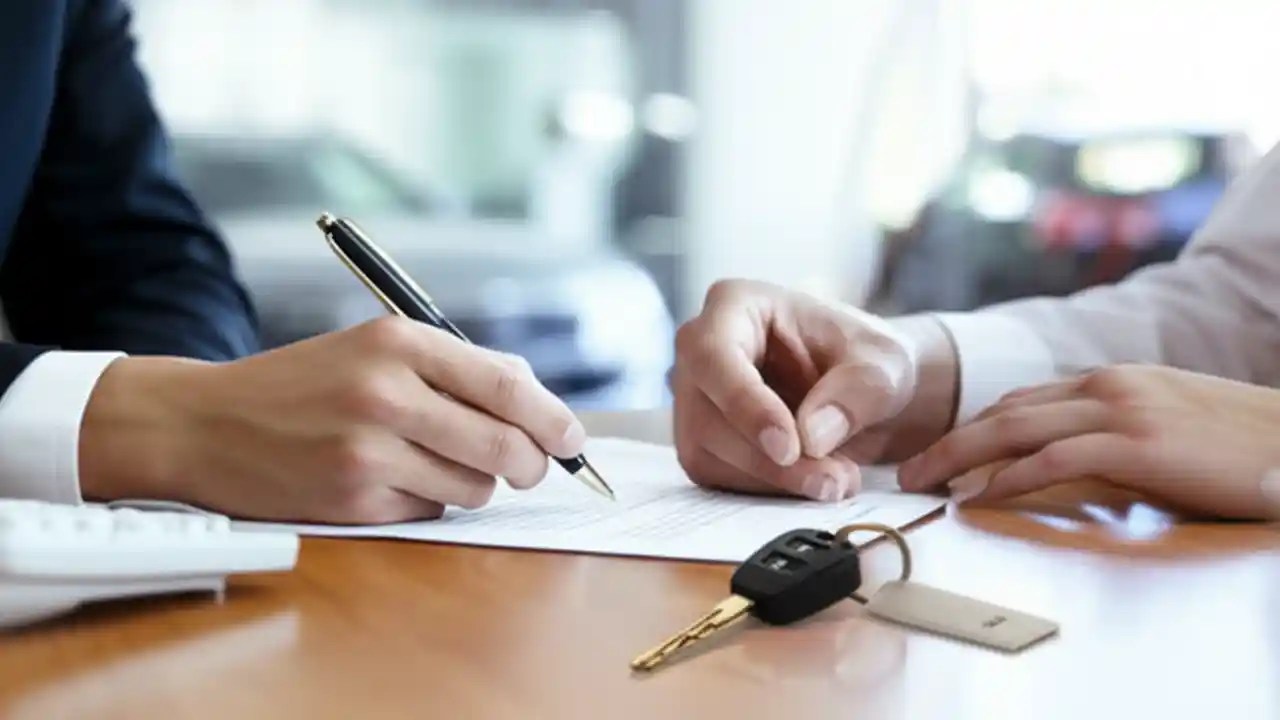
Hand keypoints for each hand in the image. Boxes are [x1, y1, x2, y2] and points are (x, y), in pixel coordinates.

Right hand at [78, 317, 585, 522]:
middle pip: (503, 445)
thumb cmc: (303, 383)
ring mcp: (367, 451)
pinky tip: (386, 480)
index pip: (505, 384)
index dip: (552, 419)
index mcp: (397, 341)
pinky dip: (425, 502)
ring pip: (473, 486)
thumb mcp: (374, 346)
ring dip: (470, 481)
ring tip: (427, 459)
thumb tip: (537, 399)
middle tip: (530, 467)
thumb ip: (456, 366)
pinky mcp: (353, 501)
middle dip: (530, 464)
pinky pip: (430, 513)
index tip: (572, 441)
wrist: (205, 423)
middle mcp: (384, 393)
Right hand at [671, 279, 958, 501]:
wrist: (866, 394)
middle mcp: (700, 350)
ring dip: (771, 481)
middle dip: (767, 459)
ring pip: (705, 453)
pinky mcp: (702, 443)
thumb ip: (856, 391)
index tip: (790, 448)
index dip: (745, 404)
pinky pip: (716, 478)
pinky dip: (766, 491)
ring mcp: (695, 399)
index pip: (715, 354)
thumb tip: (810, 435)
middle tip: (834, 481)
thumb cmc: (867, 362)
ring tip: (838, 481)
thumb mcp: (885, 365)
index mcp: (735, 305)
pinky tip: (811, 483)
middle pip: (705, 412)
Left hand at [898, 365, 1279, 518]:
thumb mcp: (1168, 425)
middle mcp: (1108, 386)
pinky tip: (979, 497)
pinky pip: (1054, 460)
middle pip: (1005, 411)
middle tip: (909, 469)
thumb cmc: (1240, 443)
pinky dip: (1009, 478)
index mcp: (1114, 380)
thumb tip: (1074, 462)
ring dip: (958, 456)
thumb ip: (1117, 434)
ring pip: (1015, 429)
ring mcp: (1122, 411)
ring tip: (923, 482)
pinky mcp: (1138, 444)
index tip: (941, 452)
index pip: (1024, 401)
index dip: (975, 427)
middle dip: (949, 440)